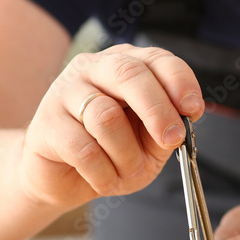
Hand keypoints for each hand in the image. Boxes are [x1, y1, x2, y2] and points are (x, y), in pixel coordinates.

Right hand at [19, 44, 203, 208]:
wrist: (63, 179)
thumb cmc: (110, 155)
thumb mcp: (149, 146)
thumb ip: (164, 132)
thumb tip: (179, 125)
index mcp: (126, 65)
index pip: (157, 59)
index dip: (179, 81)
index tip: (193, 109)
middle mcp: (94, 69)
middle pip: (128, 74)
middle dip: (157, 110)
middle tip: (171, 139)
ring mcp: (65, 93)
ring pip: (106, 117)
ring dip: (126, 155)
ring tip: (126, 171)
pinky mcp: (46, 124)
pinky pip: (84, 149)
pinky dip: (102, 173)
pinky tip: (103, 179)